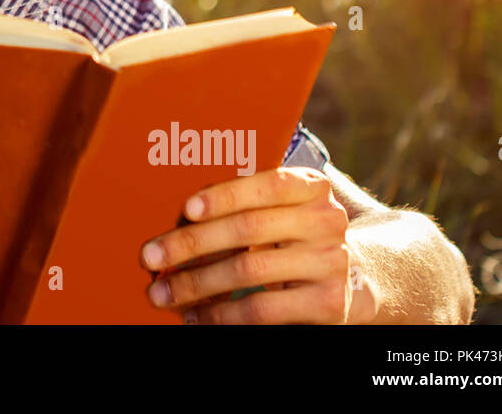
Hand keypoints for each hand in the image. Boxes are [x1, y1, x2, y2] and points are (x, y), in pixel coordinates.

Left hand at [138, 167, 362, 323]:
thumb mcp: (279, 208)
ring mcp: (331, 262)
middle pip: (248, 229)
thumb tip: (176, 218)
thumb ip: (243, 202)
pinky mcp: (327, 304)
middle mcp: (327, 220)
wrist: (352, 277)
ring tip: (163, 293)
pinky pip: (262, 309)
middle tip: (149, 256)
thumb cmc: (292, 232)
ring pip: (248, 270)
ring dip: (196, 284)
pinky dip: (221, 314)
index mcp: (311, 187)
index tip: (186, 209)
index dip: (225, 195)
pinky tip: (197, 316)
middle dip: (191, 244)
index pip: (266, 185)